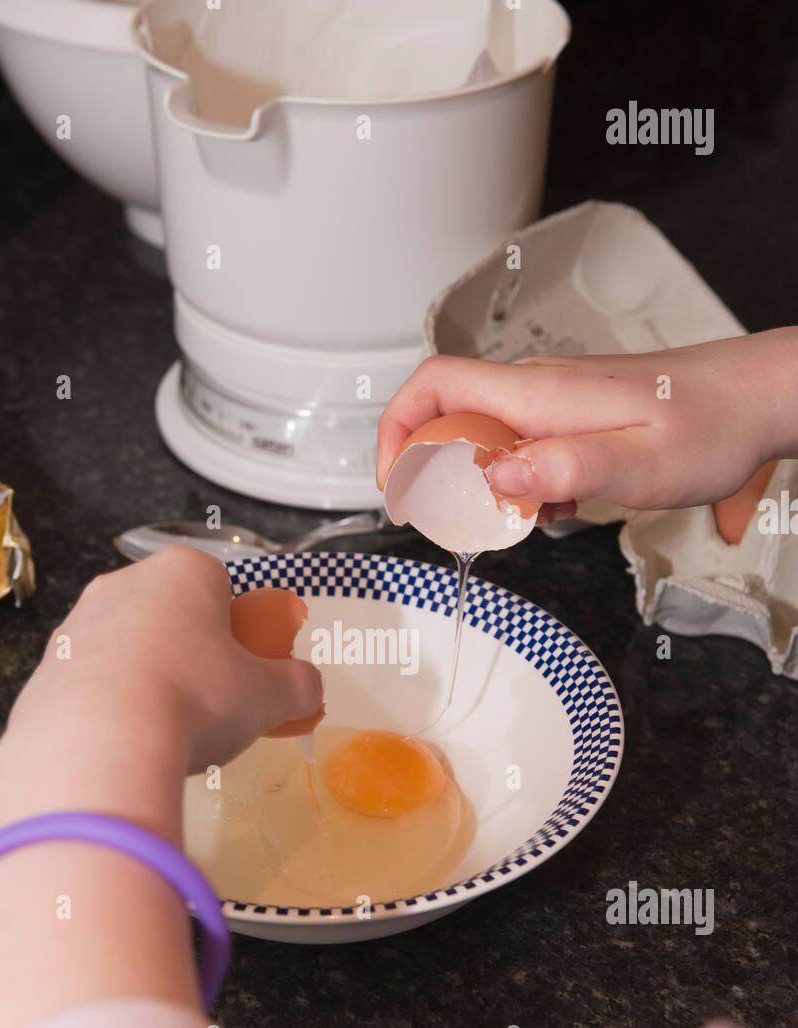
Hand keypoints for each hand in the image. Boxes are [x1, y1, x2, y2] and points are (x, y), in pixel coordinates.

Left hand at [3, 547, 322, 779]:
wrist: (99, 744)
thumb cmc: (191, 699)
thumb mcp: (268, 696)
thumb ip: (297, 686)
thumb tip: (309, 688)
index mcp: (184, 571)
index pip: (222, 584)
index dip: (240, 627)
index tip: (250, 665)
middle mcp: (124, 584)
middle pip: (171, 612)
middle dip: (194, 651)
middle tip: (217, 699)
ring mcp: (79, 624)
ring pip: (130, 647)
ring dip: (152, 678)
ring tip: (174, 729)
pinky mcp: (48, 668)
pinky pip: (93, 683)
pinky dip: (114, 707)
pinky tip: (132, 742)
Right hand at [376, 329, 797, 518]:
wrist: (753, 399)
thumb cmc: (709, 426)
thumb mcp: (641, 464)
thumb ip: (565, 467)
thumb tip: (494, 475)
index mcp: (540, 397)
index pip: (435, 386)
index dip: (397, 429)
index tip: (395, 481)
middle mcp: (537, 391)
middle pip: (447, 415)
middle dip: (436, 471)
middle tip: (456, 520)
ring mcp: (553, 402)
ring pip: (482, 436)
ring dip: (482, 484)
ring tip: (521, 519)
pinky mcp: (570, 416)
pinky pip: (518, 445)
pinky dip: (519, 482)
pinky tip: (555, 504)